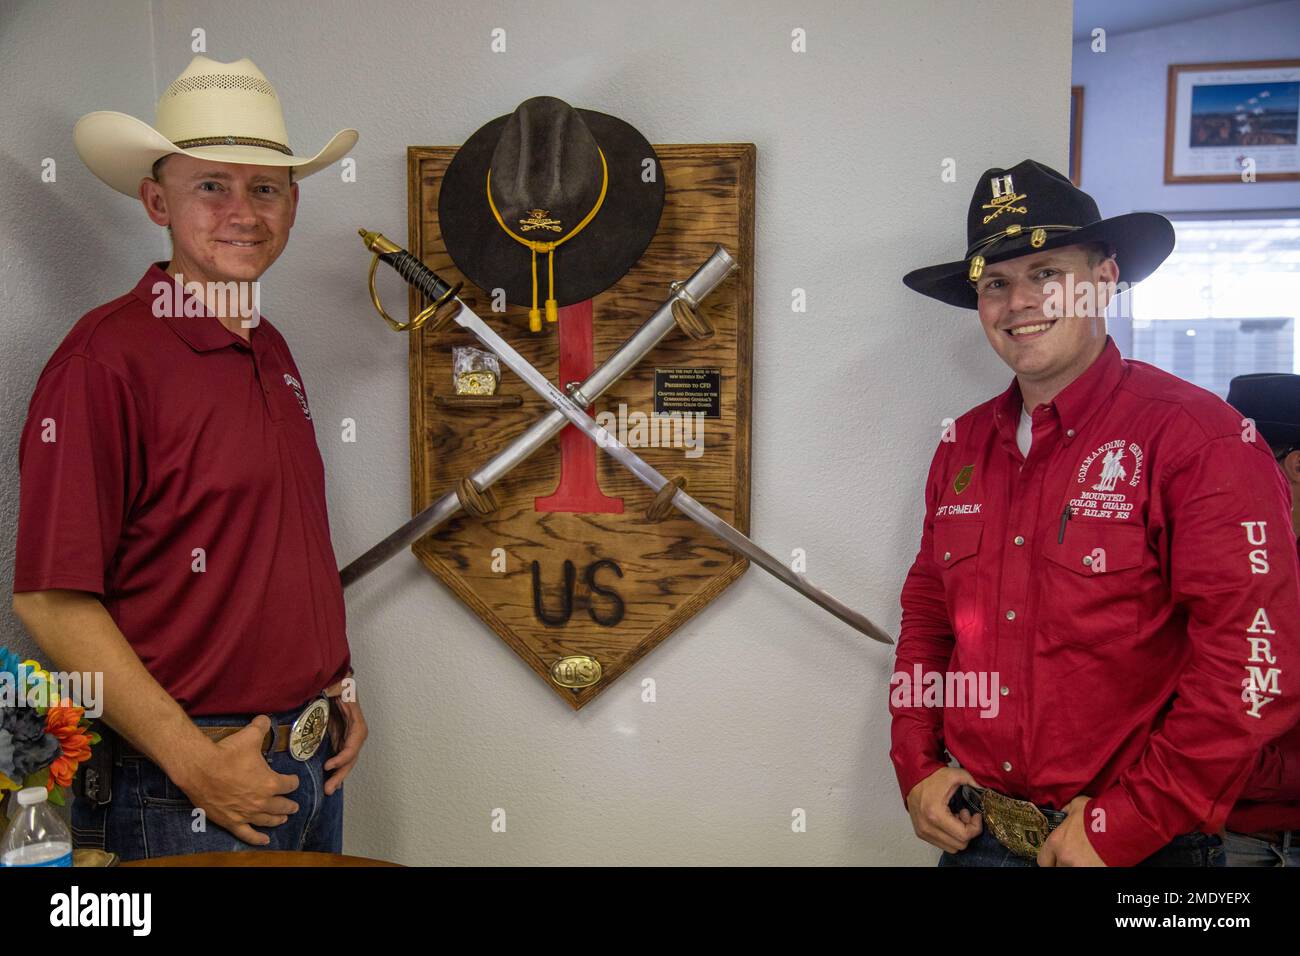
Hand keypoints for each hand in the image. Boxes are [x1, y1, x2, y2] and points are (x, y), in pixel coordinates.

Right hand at [175, 716, 299, 846]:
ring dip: (277, 820)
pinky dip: (257, 839)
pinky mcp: (231, 821)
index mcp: (271, 783)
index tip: (293, 780)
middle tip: (294, 805)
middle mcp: (261, 801)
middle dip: (289, 805)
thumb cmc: (226, 753)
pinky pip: (247, 834)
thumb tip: (265, 719)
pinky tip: (264, 841)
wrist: (199, 768)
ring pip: (267, 820)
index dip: (292, 781)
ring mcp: (246, 813)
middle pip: (281, 805)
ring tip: (283, 819)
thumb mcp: (249, 736)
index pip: (289, 784)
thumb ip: (261, 726)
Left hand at [323, 692, 366, 795]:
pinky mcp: (341, 738)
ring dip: (339, 775)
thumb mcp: (338, 688)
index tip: (328, 765)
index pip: (353, 745)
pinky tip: (330, 780)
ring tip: (330, 790)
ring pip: (347, 760)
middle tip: (330, 788)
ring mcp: (349, 736)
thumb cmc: (339, 684)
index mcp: (357, 723)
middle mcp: (356, 732)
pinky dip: (337, 768)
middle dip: (341, 774)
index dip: (343, 757)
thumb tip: (331, 694)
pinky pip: (341, 756)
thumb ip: (335, 692)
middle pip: (352, 757)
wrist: (339, 681)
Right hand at [906, 767, 982, 853]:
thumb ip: (974, 782)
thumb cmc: (932, 777)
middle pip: (960, 844)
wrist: (913, 778)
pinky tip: (949, 820)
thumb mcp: (956, 775)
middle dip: (968, 831)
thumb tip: (988, 791)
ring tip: (956, 817)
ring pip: (952, 847)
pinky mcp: (921, 833)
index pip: (964, 836)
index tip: (976, 815)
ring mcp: (923, 831)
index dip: (976, 827)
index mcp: (935, 814)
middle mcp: (927, 826)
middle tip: (965, 814)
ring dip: (959, 835)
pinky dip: (950, 836)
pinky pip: (942, 844)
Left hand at [1037, 796, 1106, 866]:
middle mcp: (1065, 856)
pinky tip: (1097, 862)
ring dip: (1077, 865)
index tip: (1055, 858)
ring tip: (1087, 859)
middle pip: (1057, 868)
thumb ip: (1067, 810)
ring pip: (1071, 870)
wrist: (1122, 825)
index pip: (1043, 859)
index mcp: (1057, 841)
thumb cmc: (1101, 814)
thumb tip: (1064, 811)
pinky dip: (1091, 867)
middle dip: (1063, 863)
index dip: (1050, 859)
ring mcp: (1079, 867)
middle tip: (1072, 858)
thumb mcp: (1079, 805)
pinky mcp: (1094, 872)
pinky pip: (1089, 872)